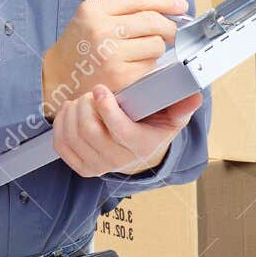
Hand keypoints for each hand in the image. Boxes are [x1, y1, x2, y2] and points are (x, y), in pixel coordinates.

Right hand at [40, 0, 188, 119]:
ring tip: (142, 50)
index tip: (180, 5)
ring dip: (157, 47)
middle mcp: (102, 30)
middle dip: (169, 26)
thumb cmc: (81, 45)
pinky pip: (151, 65)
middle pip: (153, 21)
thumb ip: (124, 9)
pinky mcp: (120, 76)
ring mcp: (111, 55)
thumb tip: (167, 8)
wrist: (58, 77)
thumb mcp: (92, 17)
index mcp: (94, 10)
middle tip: (171, 31)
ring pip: (156, 44)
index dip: (165, 1)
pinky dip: (149, 64)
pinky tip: (135, 65)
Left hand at [51, 86, 202, 177]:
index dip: (106, 108)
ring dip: (73, 112)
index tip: (100, 89)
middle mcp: (119, 159)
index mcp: (141, 145)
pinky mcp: (82, 167)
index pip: (119, 130)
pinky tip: (71, 111)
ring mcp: (98, 166)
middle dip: (85, 105)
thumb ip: (183, 106)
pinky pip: (61, 145)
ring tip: (83, 101)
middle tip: (92, 94)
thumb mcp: (173, 117)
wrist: (141, 153)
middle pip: (89, 130)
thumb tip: (194, 95)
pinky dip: (61, 124)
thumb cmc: (155, 128)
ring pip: (73, 135)